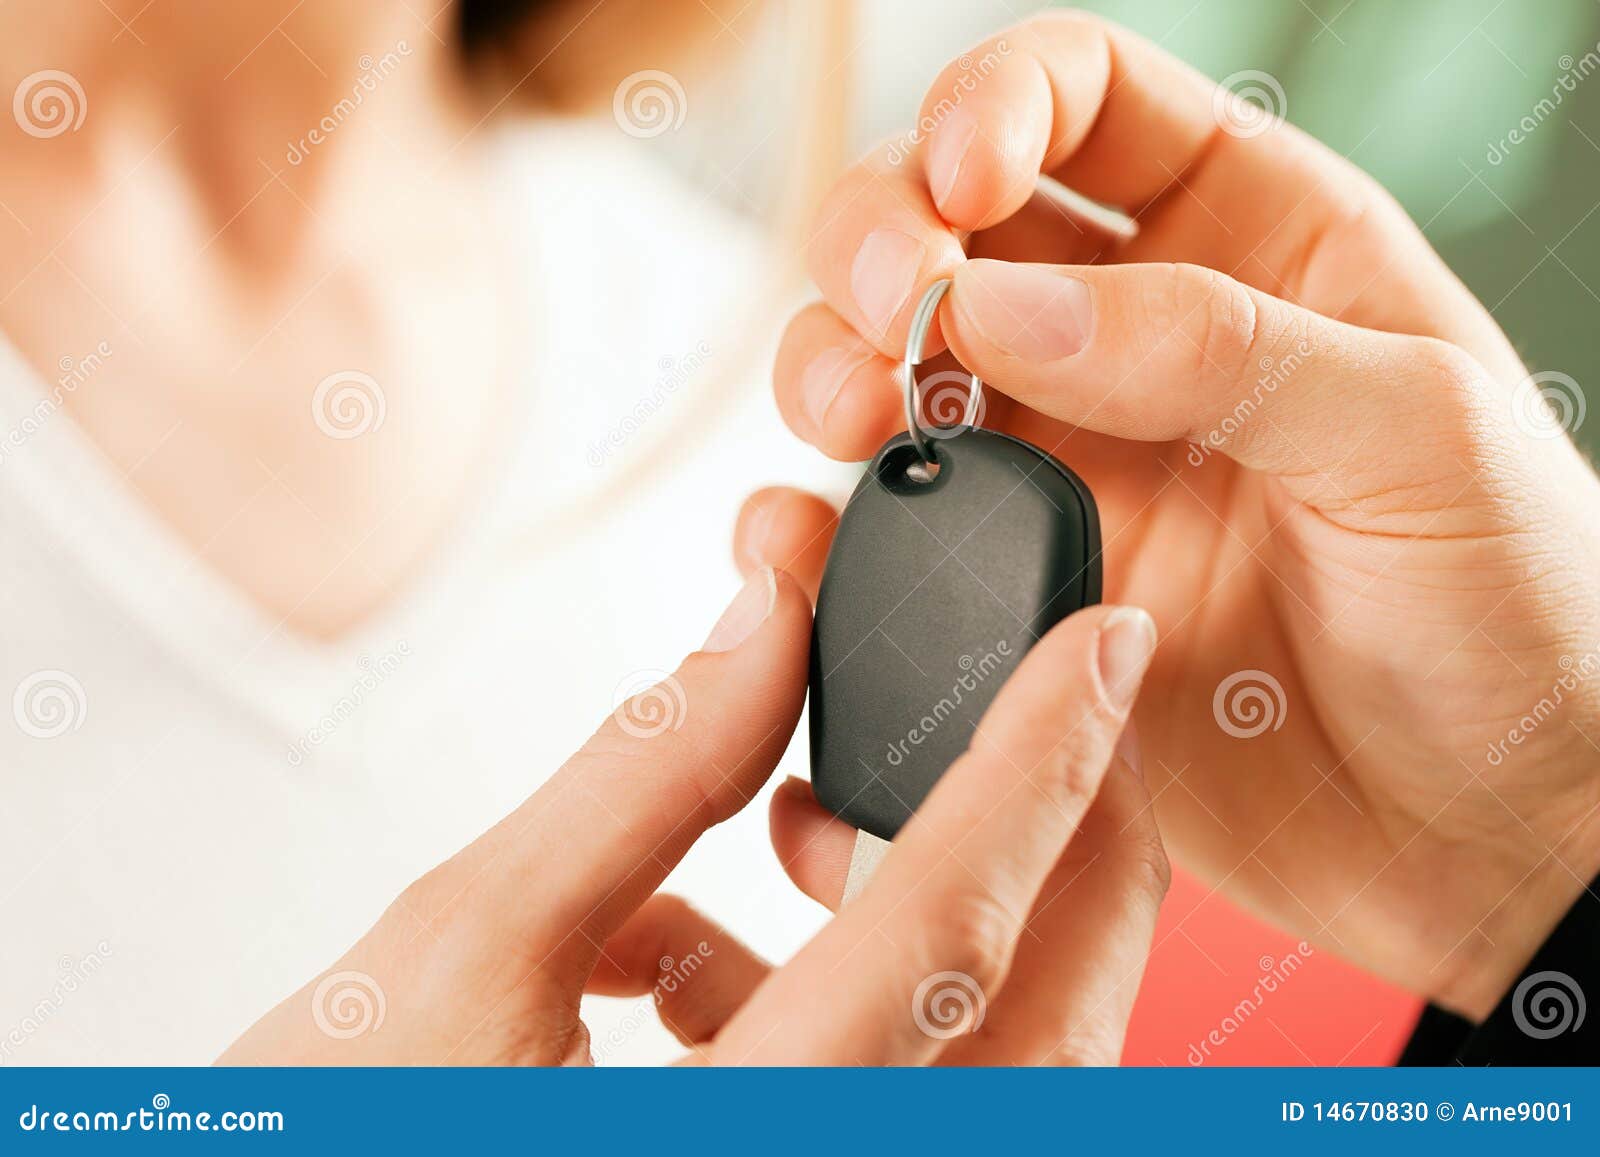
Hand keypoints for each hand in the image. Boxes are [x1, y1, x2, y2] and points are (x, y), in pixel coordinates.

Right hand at [222, 569, 1164, 1064]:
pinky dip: (839, 993)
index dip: (1038, 759)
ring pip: (998, 1055)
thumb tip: (759, 626)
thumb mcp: (452, 960)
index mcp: (763, 1135)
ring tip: (815, 824)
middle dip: (1061, 837)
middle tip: (1048, 702)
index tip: (1102, 638)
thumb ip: (634, 780)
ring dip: (949, 913)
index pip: (947, 923)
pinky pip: (900, 1086)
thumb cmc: (319, 1150)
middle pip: (1040, 1010)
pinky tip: (686, 950)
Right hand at [751, 10, 1599, 1019]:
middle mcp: (1134, 337)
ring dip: (828, 367)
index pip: (1085, 101)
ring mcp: (1064, 464)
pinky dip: (818, 520)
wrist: (1487, 829)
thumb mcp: (1415, 433)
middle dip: (880, 238)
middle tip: (889, 313)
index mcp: (1255, 240)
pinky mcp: (1017, 586)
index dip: (996, 106)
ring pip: (886, 365)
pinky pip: (885, 526)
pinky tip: (815, 535)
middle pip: (945, 221)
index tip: (963, 185)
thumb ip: (1212, 347)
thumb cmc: (1514, 610)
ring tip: (856, 421)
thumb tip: (997, 309)